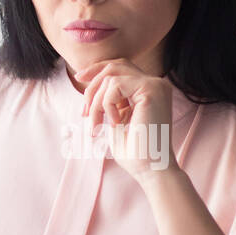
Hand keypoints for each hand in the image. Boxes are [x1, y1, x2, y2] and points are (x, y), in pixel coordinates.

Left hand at [73, 57, 177, 178]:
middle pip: (115, 65)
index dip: (98, 70)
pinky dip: (106, 104)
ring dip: (96, 102)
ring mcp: (156, 85)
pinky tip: (114, 123)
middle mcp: (156, 84)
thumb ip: (111, 101)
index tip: (79, 78)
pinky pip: (115, 86)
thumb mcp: (118, 120)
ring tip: (97, 125)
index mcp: (149, 90)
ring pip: (111, 77)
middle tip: (84, 110)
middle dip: (93, 82)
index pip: (121, 67)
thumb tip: (91, 86)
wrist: (150, 169)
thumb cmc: (135, 152)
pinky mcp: (151, 91)